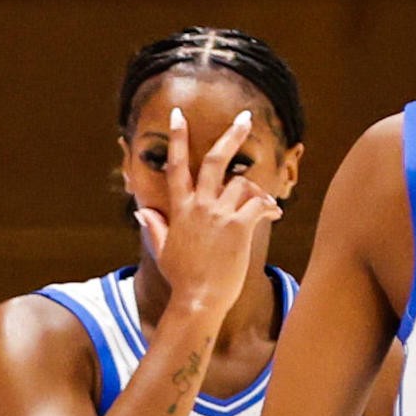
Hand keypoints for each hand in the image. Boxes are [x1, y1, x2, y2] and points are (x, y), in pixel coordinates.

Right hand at [135, 105, 280, 312]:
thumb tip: (140, 210)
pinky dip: (269, 207)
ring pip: (242, 184)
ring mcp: (219, 215)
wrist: (198, 300)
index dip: (178, 137)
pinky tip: (275, 214)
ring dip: (257, 189)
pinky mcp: (239, 227)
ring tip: (265, 203)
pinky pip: (258, 205)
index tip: (178, 115)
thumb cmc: (182, 279)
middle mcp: (200, 206)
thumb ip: (154, 226)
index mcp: (181, 209)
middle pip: (216, 160)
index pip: (177, 165)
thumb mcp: (162, 250)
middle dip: (232, 135)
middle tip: (245, 118)